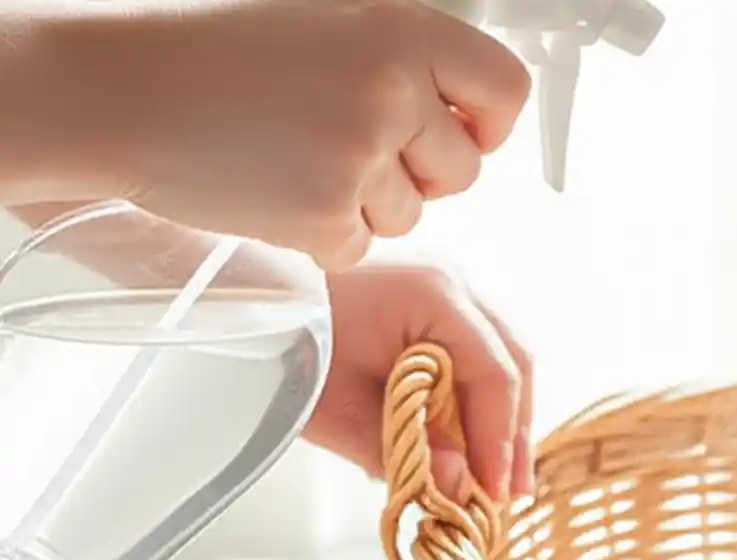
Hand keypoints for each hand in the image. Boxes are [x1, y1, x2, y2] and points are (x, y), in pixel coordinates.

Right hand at [8, 0, 529, 269]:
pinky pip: (359, 248)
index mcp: (402, 29)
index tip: (465, 135)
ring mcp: (361, 154)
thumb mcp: (325, 21)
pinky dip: (323, 236)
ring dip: (365, 205)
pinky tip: (275, 192)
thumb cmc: (208, 49)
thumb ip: (400, 58)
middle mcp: (393, 89)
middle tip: (353, 153)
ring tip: (297, 162)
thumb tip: (464, 111)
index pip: (504, 90)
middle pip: (461, 170)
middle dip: (419, 174)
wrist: (121, 88)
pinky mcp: (325, 213)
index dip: (488, 124)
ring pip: (410, 216)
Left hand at [304, 262, 533, 501]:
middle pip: (513, 360)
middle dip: (513, 431)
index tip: (495, 493)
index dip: (500, 439)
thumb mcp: (341, 411)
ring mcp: (447, 284)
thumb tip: (460, 486)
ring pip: (502, 354)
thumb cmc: (288, 347)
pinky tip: (471, 437)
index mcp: (435, 296)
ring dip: (502, 414)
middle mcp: (454, 281)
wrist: (248, 301)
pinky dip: (478, 395)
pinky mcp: (433, 299)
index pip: (494, 373)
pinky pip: (476, 349)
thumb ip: (403, 450)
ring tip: (498, 473)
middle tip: (511, 492)